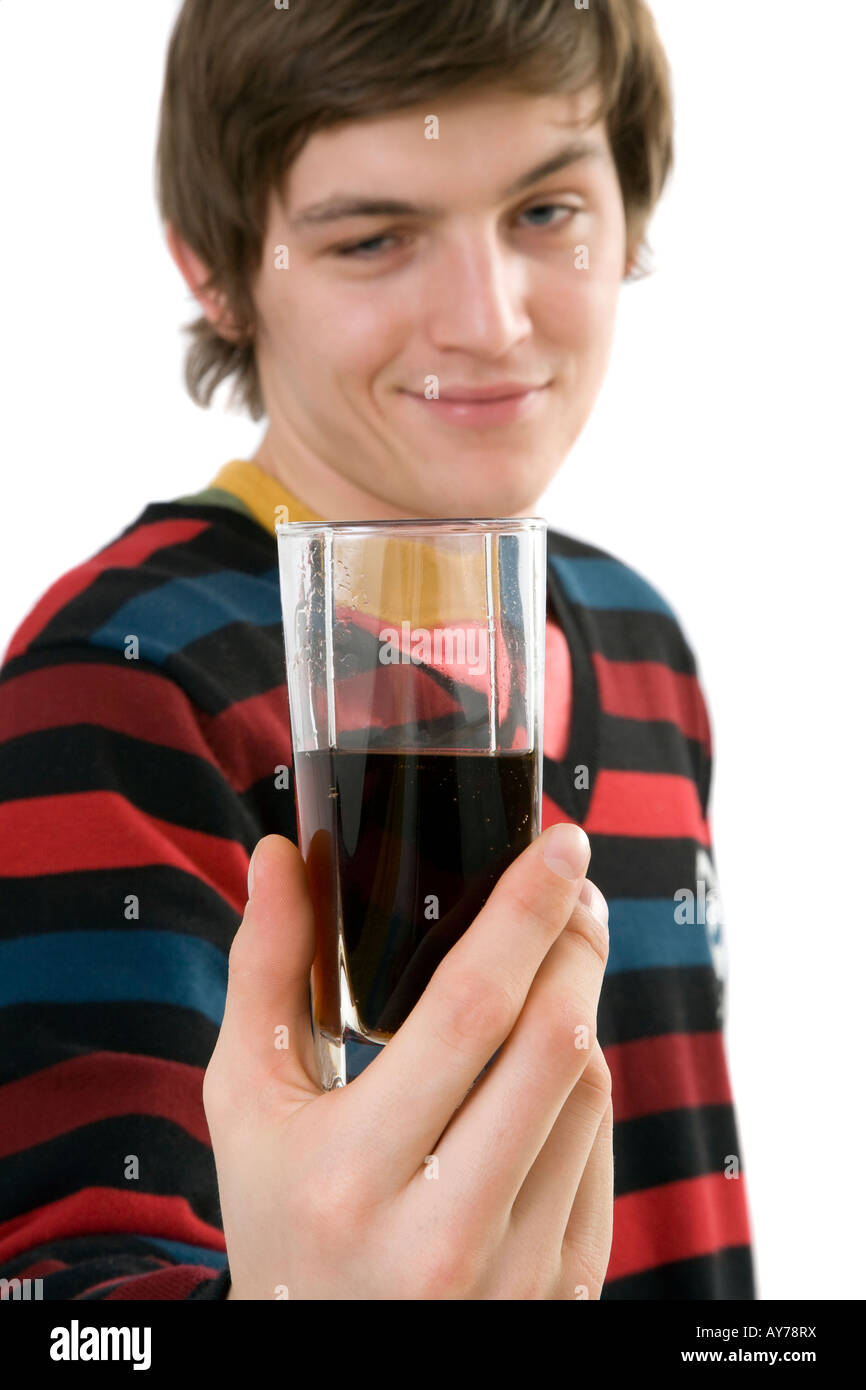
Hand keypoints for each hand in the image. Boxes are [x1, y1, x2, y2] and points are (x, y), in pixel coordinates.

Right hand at [205, 823, 611, 1299]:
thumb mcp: (250, 1105)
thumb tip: (281, 855)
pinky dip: (584, 1082)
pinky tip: (550, 1058)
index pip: (469, 1011)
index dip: (524, 911)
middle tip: (571, 885)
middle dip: (576, 940)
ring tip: (552, 963)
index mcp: (352, 1174)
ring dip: (582, 1004)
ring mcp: (517, 1271)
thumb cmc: (282, 1218)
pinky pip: (602, 1150)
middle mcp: (443, 1232)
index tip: (560, 843)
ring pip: (590, 1090)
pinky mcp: (567, 1288)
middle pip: (556, 1042)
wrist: (327, 1361)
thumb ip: (267, 973)